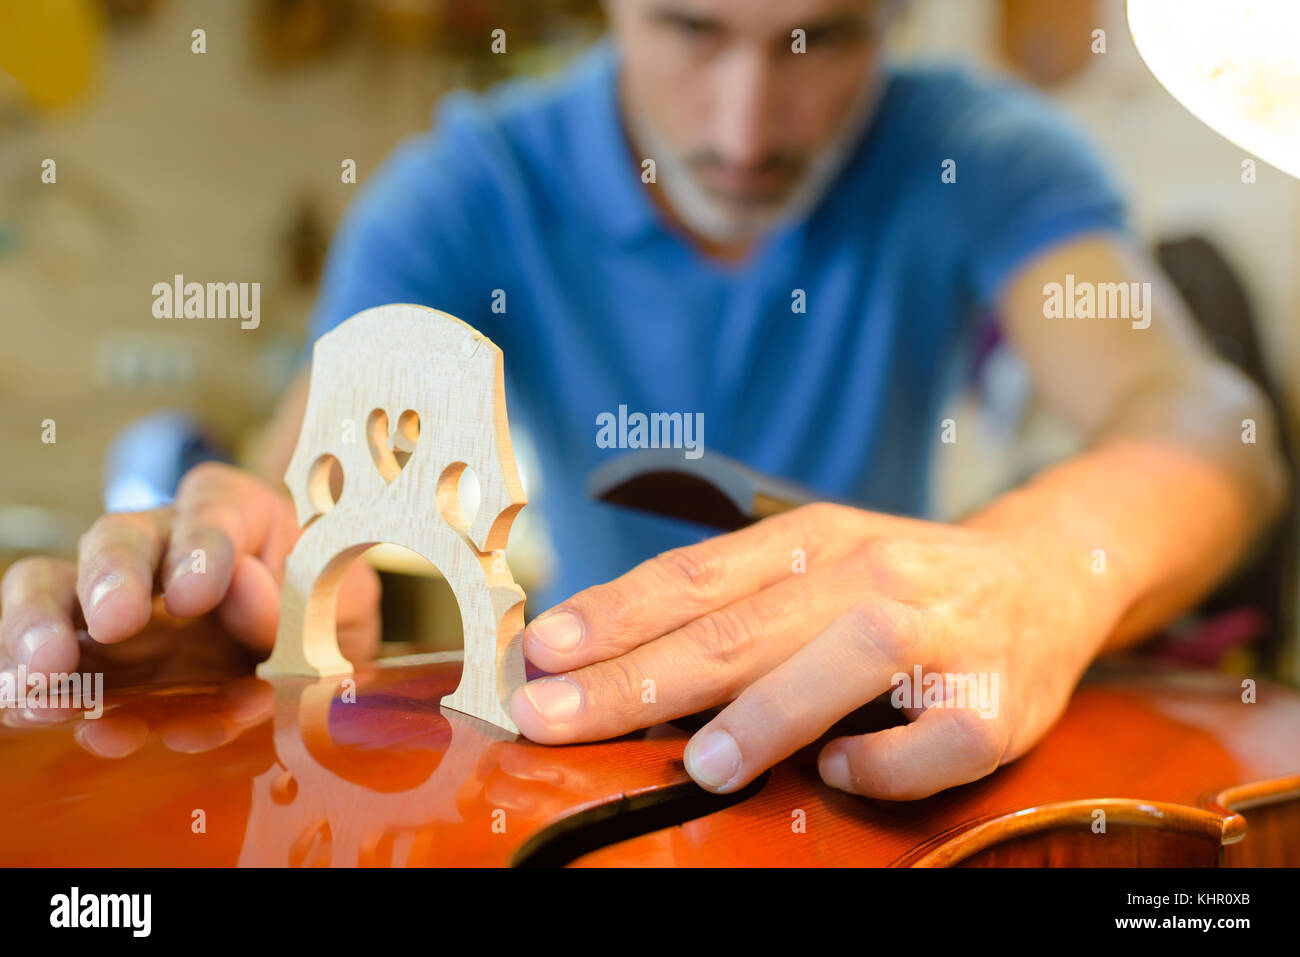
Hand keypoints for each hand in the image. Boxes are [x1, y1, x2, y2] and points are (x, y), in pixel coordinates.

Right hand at [0, 463, 380, 687]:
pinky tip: (30, 711)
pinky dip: (26, 683)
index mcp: (239, 514)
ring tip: (46, 682)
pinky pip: (36, 655)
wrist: (304, 638)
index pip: (215, 509)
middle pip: (120, 537)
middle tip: (112, 625)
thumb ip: (303, 598)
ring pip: (52, 586)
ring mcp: (113, 595)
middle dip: (111, 579)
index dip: (204, 548)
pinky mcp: (83, 649)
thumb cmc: (320, 607)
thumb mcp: (337, 603)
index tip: (197, 594)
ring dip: (41, 631)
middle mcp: (163, 543)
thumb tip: (244, 590)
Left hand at [509, 502, 1115, 799]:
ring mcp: (940, 636)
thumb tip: (616, 659)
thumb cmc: (906, 579)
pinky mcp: (995, 702)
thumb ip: (734, 603)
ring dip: (765, 716)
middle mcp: (873, 575)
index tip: (543, 651)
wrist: (1046, 572)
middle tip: (554, 713)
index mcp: (816, 539)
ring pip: (844, 665)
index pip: (697, 578)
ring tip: (697, 764)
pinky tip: (837, 776)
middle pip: (741, 628)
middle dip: (638, 677)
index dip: (615, 615)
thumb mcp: (819, 559)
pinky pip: (928, 743)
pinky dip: (878, 766)